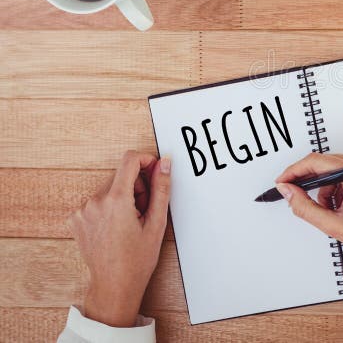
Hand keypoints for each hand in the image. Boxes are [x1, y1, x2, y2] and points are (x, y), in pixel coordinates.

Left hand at [68, 151, 170, 326]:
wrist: (114, 285)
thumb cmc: (136, 260)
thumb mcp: (156, 223)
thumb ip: (161, 188)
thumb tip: (164, 164)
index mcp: (116, 200)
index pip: (130, 160)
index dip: (146, 160)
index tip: (155, 170)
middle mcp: (95, 201)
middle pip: (122, 175)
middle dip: (138, 186)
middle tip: (146, 210)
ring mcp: (83, 210)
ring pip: (110, 188)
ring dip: (124, 196)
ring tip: (131, 221)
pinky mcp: (77, 218)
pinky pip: (98, 200)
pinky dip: (110, 206)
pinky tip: (117, 226)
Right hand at [275, 153, 342, 282]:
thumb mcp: (333, 225)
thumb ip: (304, 207)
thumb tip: (288, 192)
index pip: (317, 162)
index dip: (295, 172)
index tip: (284, 181)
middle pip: (328, 164)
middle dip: (315, 185)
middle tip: (306, 203)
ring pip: (339, 169)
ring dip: (330, 188)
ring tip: (336, 211)